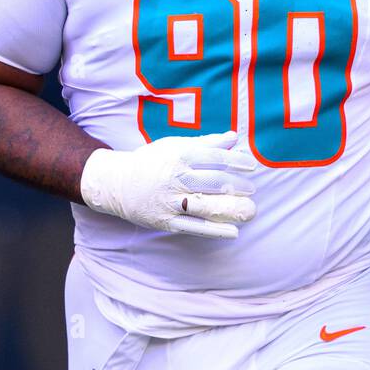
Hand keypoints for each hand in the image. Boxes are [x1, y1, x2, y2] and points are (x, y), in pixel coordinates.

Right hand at [79, 130, 257, 238]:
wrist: (116, 183)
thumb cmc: (151, 161)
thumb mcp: (175, 146)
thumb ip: (206, 143)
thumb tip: (234, 138)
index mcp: (178, 155)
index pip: (213, 157)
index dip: (235, 161)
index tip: (252, 166)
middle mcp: (174, 177)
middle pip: (212, 182)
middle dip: (237, 186)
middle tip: (252, 190)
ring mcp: (169, 201)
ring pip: (205, 205)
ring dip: (230, 209)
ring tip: (250, 210)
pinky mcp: (165, 221)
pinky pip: (193, 227)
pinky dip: (214, 230)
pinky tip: (233, 231)